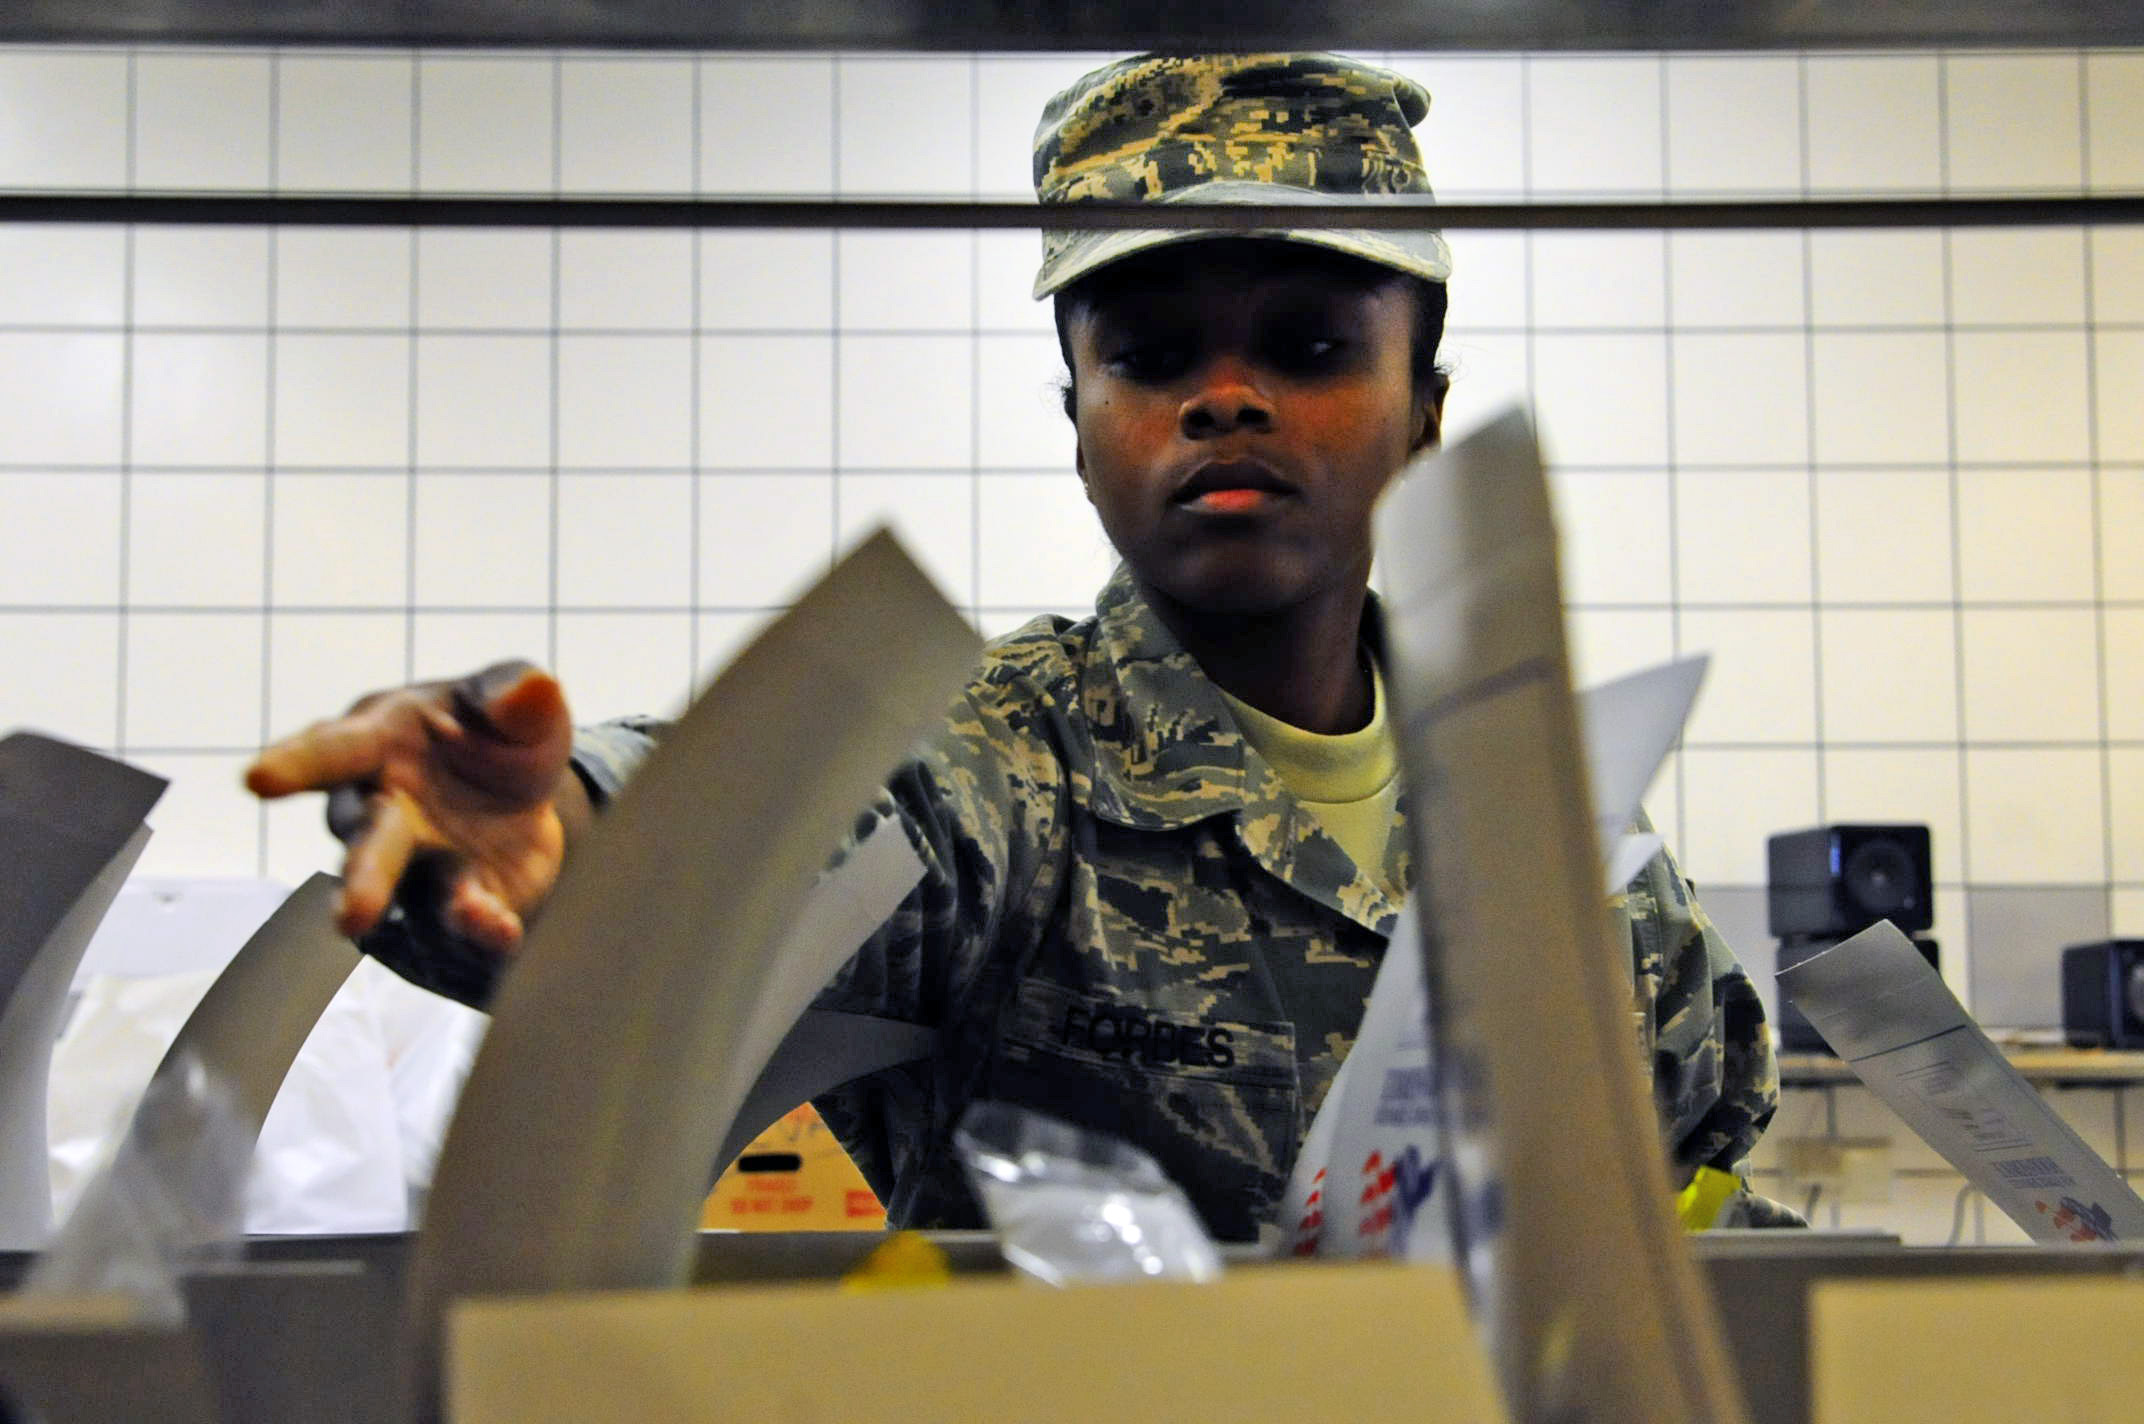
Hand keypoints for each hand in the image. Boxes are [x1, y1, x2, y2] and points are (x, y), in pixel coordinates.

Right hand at [245, 661, 582, 952]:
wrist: (530, 793)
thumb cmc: (494, 730)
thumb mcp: (513, 698)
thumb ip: (514, 694)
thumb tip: (530, 690)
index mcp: (381, 741)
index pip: (334, 750)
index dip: (296, 763)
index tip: (258, 779)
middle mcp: (383, 809)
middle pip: (365, 842)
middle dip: (363, 877)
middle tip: (352, 915)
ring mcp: (416, 862)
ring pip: (407, 895)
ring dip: (438, 910)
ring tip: (468, 912)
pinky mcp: (454, 901)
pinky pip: (460, 924)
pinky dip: (483, 929)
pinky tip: (503, 928)